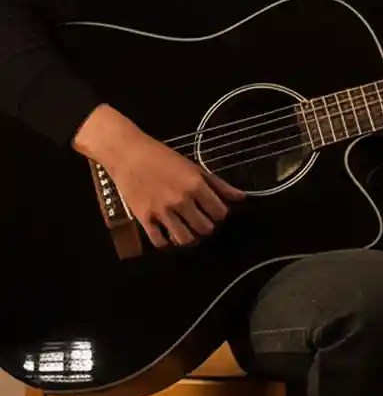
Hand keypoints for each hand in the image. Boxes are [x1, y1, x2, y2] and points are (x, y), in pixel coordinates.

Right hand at [73, 105, 245, 247]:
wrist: (127, 153)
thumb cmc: (162, 157)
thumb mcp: (194, 167)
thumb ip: (218, 184)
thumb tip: (241, 197)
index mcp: (196, 185)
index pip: (220, 213)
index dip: (219, 214)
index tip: (212, 211)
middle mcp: (182, 199)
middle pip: (205, 228)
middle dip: (206, 227)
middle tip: (199, 220)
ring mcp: (162, 210)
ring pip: (185, 239)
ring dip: (189, 238)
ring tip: (186, 230)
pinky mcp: (144, 217)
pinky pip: (159, 241)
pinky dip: (166, 242)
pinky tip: (167, 234)